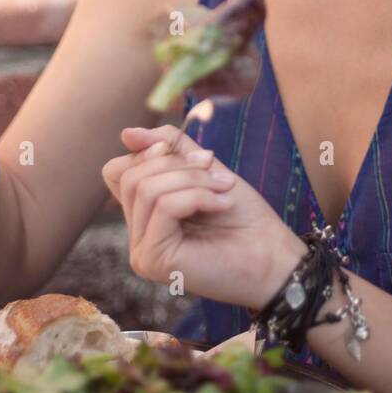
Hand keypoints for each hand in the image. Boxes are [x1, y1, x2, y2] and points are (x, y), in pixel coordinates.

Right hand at [103, 125, 303, 310]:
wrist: (273, 256)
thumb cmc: (242, 217)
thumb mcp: (204, 169)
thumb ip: (170, 148)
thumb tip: (127, 132)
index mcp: (144, 215)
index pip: (118, 170)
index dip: (151, 152)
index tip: (199, 155)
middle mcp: (137, 235)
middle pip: (130, 175)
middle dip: (178, 164)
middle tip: (218, 173)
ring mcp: (141, 251)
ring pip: (146, 189)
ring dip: (193, 179)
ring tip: (225, 188)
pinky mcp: (153, 260)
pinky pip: (163, 207)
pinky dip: (197, 196)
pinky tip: (223, 204)